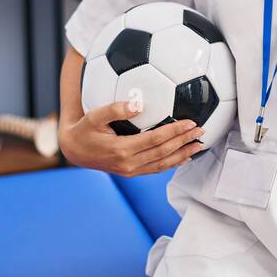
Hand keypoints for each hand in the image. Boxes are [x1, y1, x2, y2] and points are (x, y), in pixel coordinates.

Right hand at [60, 100, 204, 176]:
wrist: (74, 150)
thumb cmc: (85, 129)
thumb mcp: (95, 115)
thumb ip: (115, 109)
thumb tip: (138, 105)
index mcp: (122, 149)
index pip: (155, 140)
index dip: (174, 131)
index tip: (190, 122)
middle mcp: (129, 163)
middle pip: (163, 153)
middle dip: (184, 142)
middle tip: (201, 131)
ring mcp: (130, 170)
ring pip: (162, 164)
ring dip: (182, 155)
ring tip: (199, 146)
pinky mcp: (131, 172)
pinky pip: (155, 169)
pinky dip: (172, 163)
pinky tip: (183, 157)